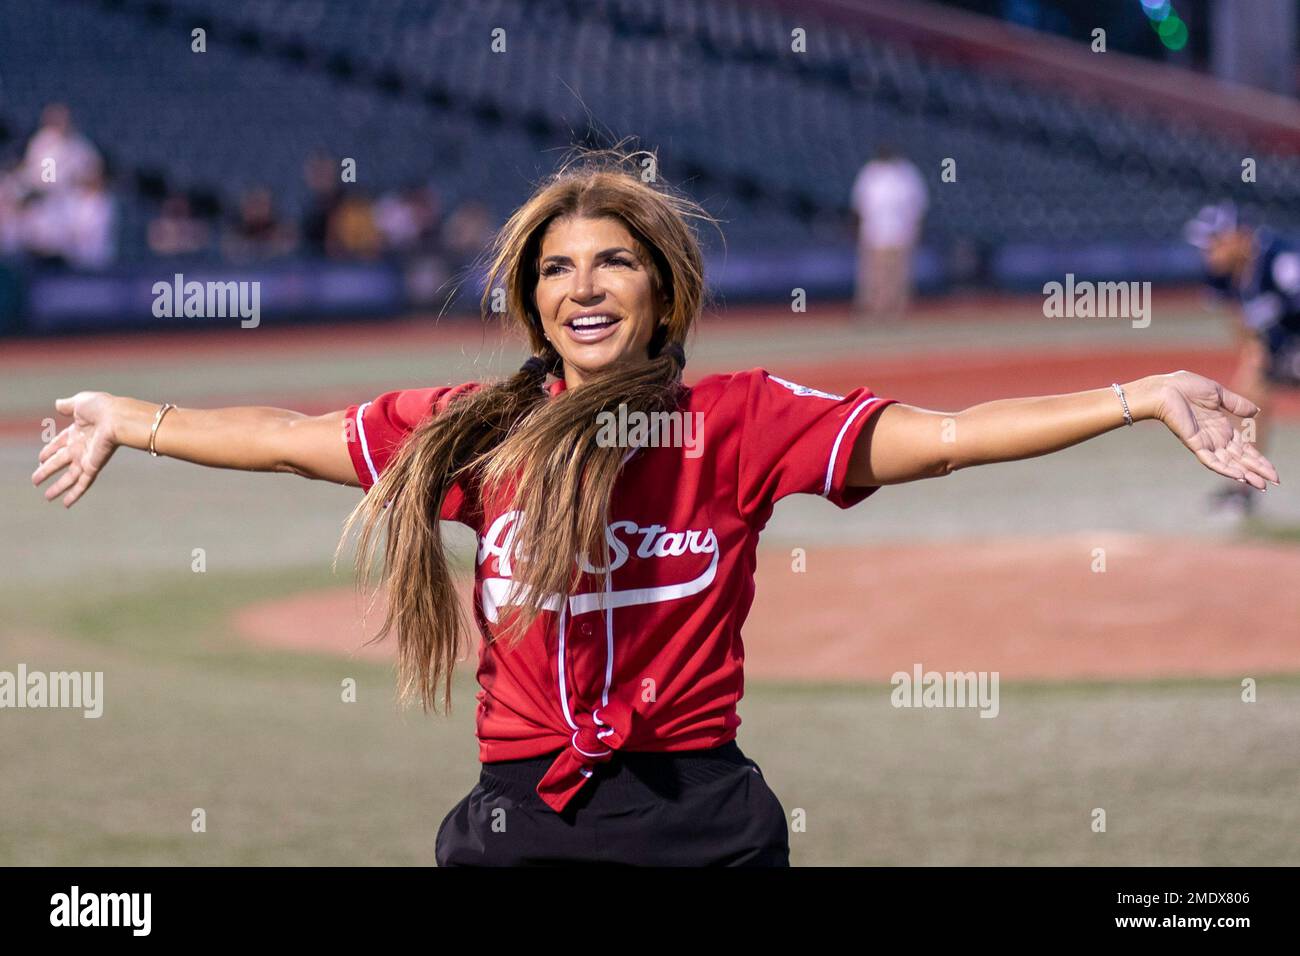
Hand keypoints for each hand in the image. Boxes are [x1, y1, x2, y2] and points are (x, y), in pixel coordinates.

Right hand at [32, 391, 120, 507]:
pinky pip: (82, 484)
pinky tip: (66, 504)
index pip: (59, 443)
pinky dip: (74, 494)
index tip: (40, 458)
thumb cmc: (101, 407)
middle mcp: (81, 446)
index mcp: (77, 431)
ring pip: (69, 477)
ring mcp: (87, 458)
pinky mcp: (93, 467)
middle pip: (60, 462)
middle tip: (35, 480)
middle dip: (47, 471)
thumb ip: (68, 405)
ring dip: (57, 487)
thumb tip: (58, 404)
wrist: (117, 417)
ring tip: (47, 497)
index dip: (49, 450)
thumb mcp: (80, 403)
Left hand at [1152, 371, 1278, 489]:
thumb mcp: (1218, 394)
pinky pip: (1211, 460)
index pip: (1244, 448)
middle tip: (1274, 482)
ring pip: (1229, 463)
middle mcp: (1215, 438)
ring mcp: (1205, 443)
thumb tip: (1257, 411)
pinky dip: (1225, 469)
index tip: (1272, 471)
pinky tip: (1239, 476)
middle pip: (1240, 459)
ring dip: (1246, 474)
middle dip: (1258, 470)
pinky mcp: (1194, 444)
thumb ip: (1236, 404)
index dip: (1258, 459)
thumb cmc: (1185, 388)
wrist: (1165, 388)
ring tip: (1261, 485)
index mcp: (1221, 428)